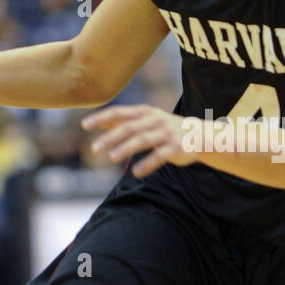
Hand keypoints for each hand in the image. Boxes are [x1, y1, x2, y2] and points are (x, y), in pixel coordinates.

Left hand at [83, 105, 197, 177]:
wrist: (199, 134)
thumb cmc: (165, 127)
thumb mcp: (146, 119)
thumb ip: (123, 120)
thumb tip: (96, 121)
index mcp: (144, 112)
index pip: (119, 113)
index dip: (101, 118)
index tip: (85, 125)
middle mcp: (155, 120)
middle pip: (129, 127)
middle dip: (111, 137)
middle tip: (95, 148)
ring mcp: (166, 133)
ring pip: (143, 140)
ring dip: (126, 148)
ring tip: (112, 158)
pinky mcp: (176, 147)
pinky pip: (159, 156)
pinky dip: (147, 164)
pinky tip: (136, 172)